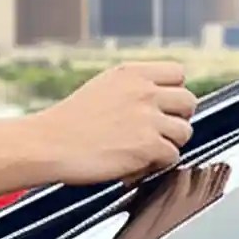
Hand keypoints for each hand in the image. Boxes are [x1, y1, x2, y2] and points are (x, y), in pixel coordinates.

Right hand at [28, 61, 197, 185]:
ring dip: (168, 144)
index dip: (172, 92)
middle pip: (188, 101)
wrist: (49, 144)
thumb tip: (163, 99)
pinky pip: (172, 156)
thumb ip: (133, 88)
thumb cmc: (70, 122)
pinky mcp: (148, 146)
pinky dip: (157, 164)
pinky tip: (136, 164)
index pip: (178, 73)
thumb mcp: (103, 88)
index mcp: (132, 73)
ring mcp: (148, 118)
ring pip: (184, 131)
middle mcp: (144, 91)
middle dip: (176, 118)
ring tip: (145, 150)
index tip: (161, 107)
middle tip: (157, 131)